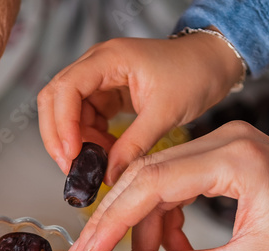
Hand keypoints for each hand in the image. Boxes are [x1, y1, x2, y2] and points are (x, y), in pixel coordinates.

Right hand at [38, 34, 243, 182]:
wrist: (212, 64)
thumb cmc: (194, 73)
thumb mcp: (165, 112)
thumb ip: (135, 145)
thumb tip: (110, 174)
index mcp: (110, 58)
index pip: (66, 88)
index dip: (62, 123)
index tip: (71, 153)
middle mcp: (98, 65)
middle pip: (56, 99)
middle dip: (58, 135)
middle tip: (71, 167)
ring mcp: (101, 80)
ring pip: (68, 113)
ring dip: (76, 141)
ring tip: (97, 164)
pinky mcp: (107, 94)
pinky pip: (86, 120)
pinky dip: (91, 140)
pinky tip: (107, 154)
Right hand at [65, 123, 268, 250]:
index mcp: (232, 160)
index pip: (149, 185)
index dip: (111, 221)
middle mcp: (223, 139)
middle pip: (144, 175)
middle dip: (117, 221)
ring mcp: (224, 142)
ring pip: (158, 179)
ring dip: (145, 224)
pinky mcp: (227, 153)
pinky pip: (179, 181)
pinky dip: (167, 215)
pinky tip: (172, 249)